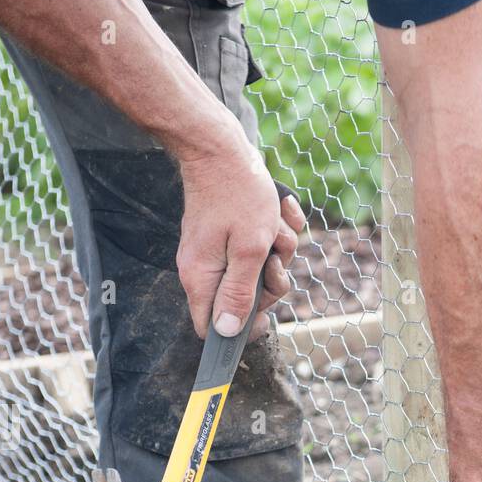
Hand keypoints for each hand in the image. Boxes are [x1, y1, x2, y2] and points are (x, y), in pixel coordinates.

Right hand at [175, 133, 305, 340]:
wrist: (221, 148)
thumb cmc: (238, 195)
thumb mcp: (249, 250)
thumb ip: (239, 294)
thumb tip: (227, 333)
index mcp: (202, 279)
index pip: (212, 329)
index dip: (240, 330)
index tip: (265, 315)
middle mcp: (204, 270)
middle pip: (243, 302)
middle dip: (270, 282)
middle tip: (275, 256)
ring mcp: (215, 252)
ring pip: (257, 273)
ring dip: (278, 252)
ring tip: (276, 227)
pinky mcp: (227, 235)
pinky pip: (259, 248)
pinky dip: (275, 232)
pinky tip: (279, 213)